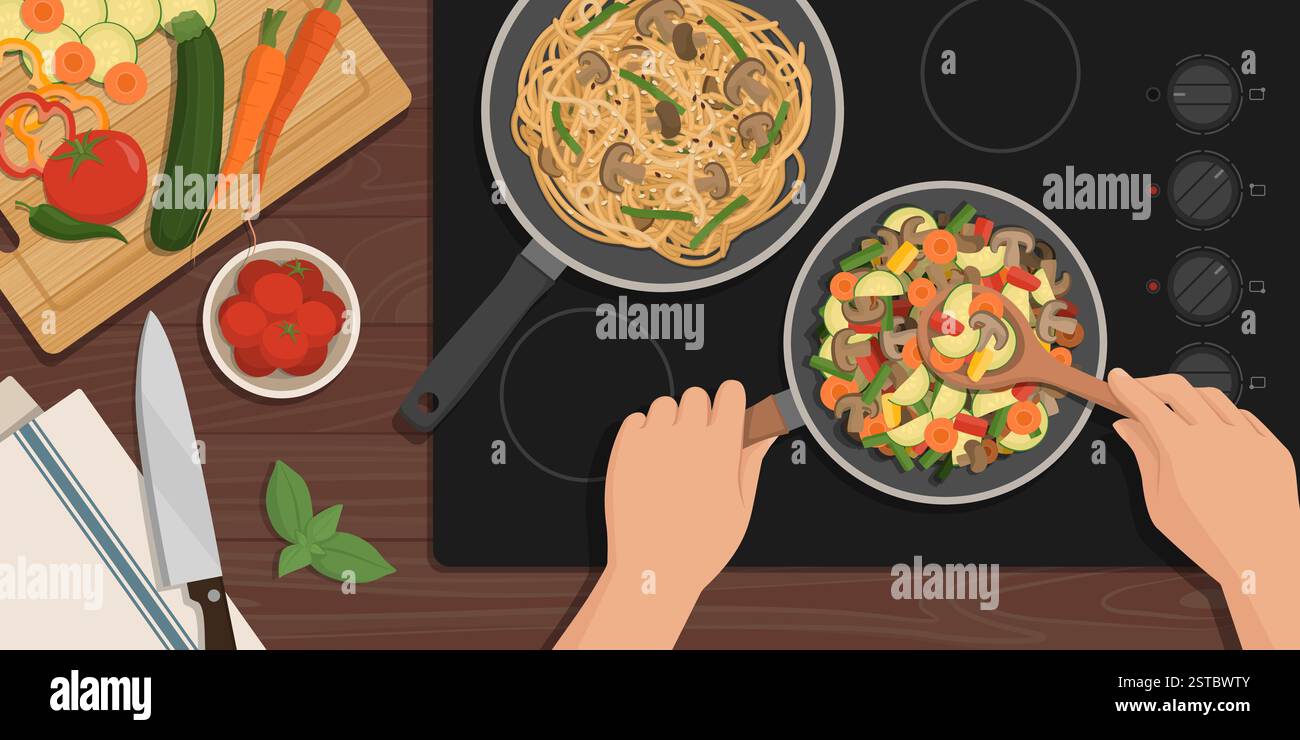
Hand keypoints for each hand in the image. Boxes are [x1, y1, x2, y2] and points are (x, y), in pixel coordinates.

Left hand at [604, 380, 772, 593]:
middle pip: (697, 394)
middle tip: (697, 447)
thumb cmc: (701, 547)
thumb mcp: (741, 507)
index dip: (730, 402)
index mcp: (722, 448)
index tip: (727, 415)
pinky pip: (635, 419)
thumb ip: (752, 460)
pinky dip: (642, 432)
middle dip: (700, 413)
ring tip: (670, 458)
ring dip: (669, 422)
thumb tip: (768, 428)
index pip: (731, 391)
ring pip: (664, 404)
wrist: (652, 571)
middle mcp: (687, 436)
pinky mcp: (623, 450)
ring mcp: (652, 441)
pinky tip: (649, 462)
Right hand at [1110, 369, 1299, 647]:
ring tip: (1174, 410)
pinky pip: (1242, 416)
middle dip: (1152, 382)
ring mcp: (1250, 439)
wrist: (1265, 561)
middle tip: (1139, 388)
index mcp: (1184, 451)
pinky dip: (1220, 415)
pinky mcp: (1272, 447)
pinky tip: (1210, 430)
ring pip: (1212, 396)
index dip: (1127, 387)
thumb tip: (1126, 425)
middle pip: (1178, 389)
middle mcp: (1218, 437)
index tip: (1117, 378)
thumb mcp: (1160, 502)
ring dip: (1187, 396)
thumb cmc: (1208, 539)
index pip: (1147, 403)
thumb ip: (1144, 456)